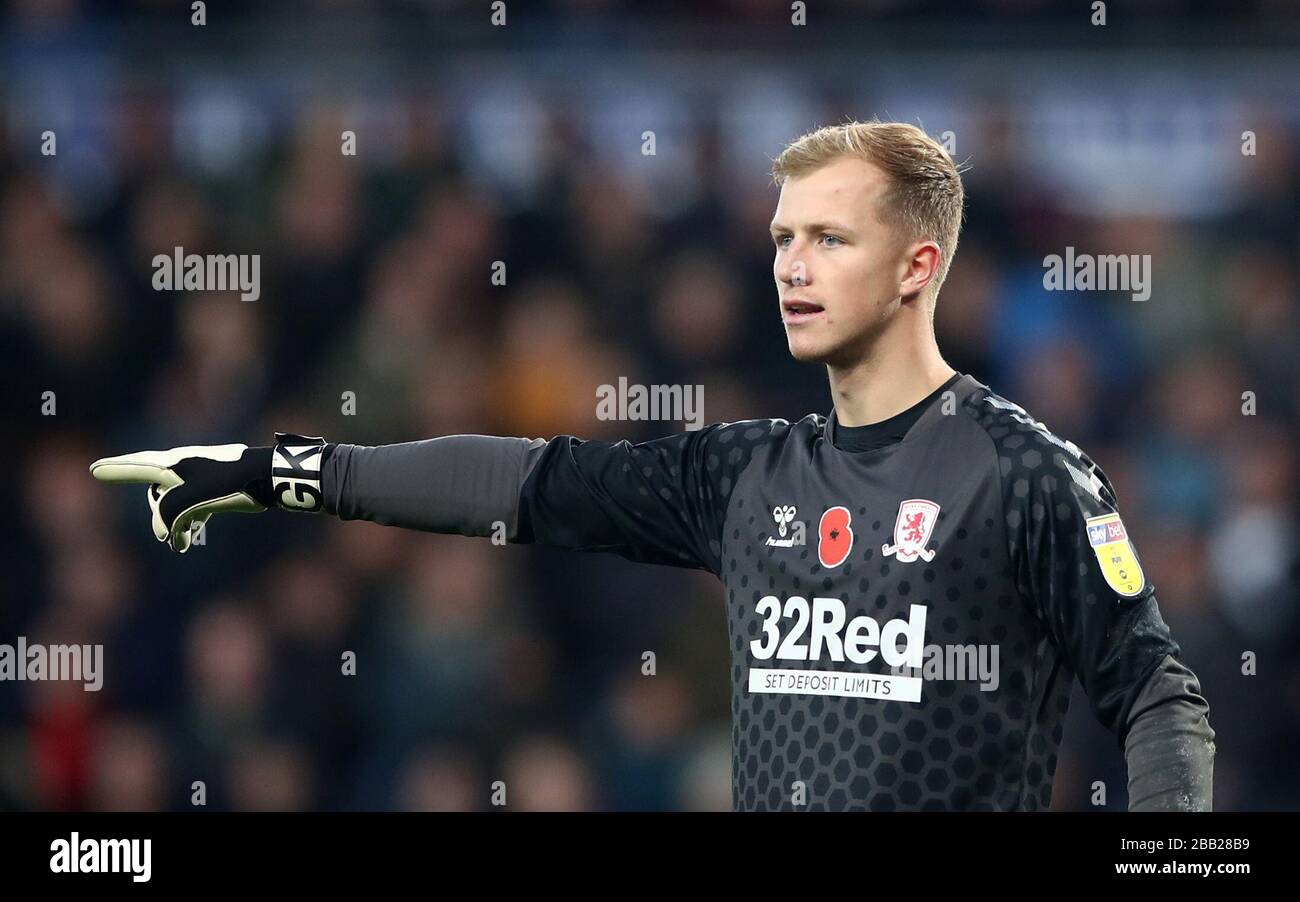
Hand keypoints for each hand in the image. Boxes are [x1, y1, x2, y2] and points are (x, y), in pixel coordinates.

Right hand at [90, 434, 325, 552]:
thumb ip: (168, 515)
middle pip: (156, 494)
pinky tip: (187, 540)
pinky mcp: (213, 487)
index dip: (115, 471)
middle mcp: (181, 467)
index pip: (136, 467)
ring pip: (173, 503)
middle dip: (159, 518)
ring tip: (178, 545)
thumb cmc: (229, 483)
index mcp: (172, 464)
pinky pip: (189, 506)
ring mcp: (197, 477)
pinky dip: (187, 522)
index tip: (94, 470)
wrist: (266, 477)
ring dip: (174, 524)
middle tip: (168, 538)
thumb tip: (165, 533)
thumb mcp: (191, 499)